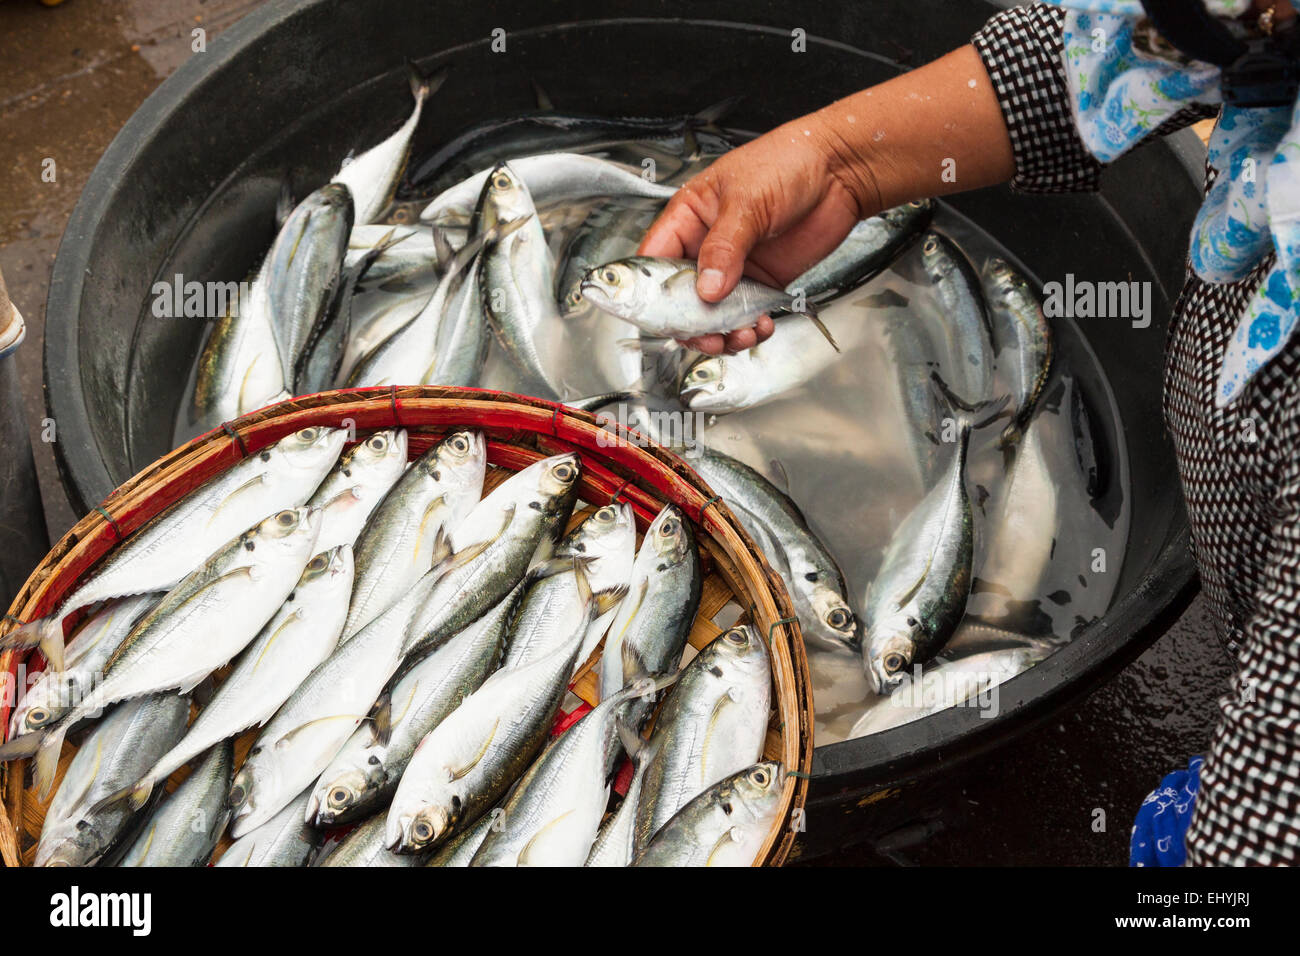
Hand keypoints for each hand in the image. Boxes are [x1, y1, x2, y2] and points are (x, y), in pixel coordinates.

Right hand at [639, 111, 873, 354]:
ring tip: (740, 335)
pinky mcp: (762, 281)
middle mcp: (705, 246)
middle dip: (691, 324)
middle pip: (681, 298)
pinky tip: (762, 325)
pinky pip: (746, 314)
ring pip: (713, 314)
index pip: (655, 262)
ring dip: (723, 332)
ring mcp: (734, 267)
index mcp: (688, 218)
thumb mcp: (747, 200)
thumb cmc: (788, 162)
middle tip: (708, 336)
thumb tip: (707, 289)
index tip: (666, 318)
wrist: (840, 170)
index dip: (653, 294)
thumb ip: (724, 247)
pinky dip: (751, 328)